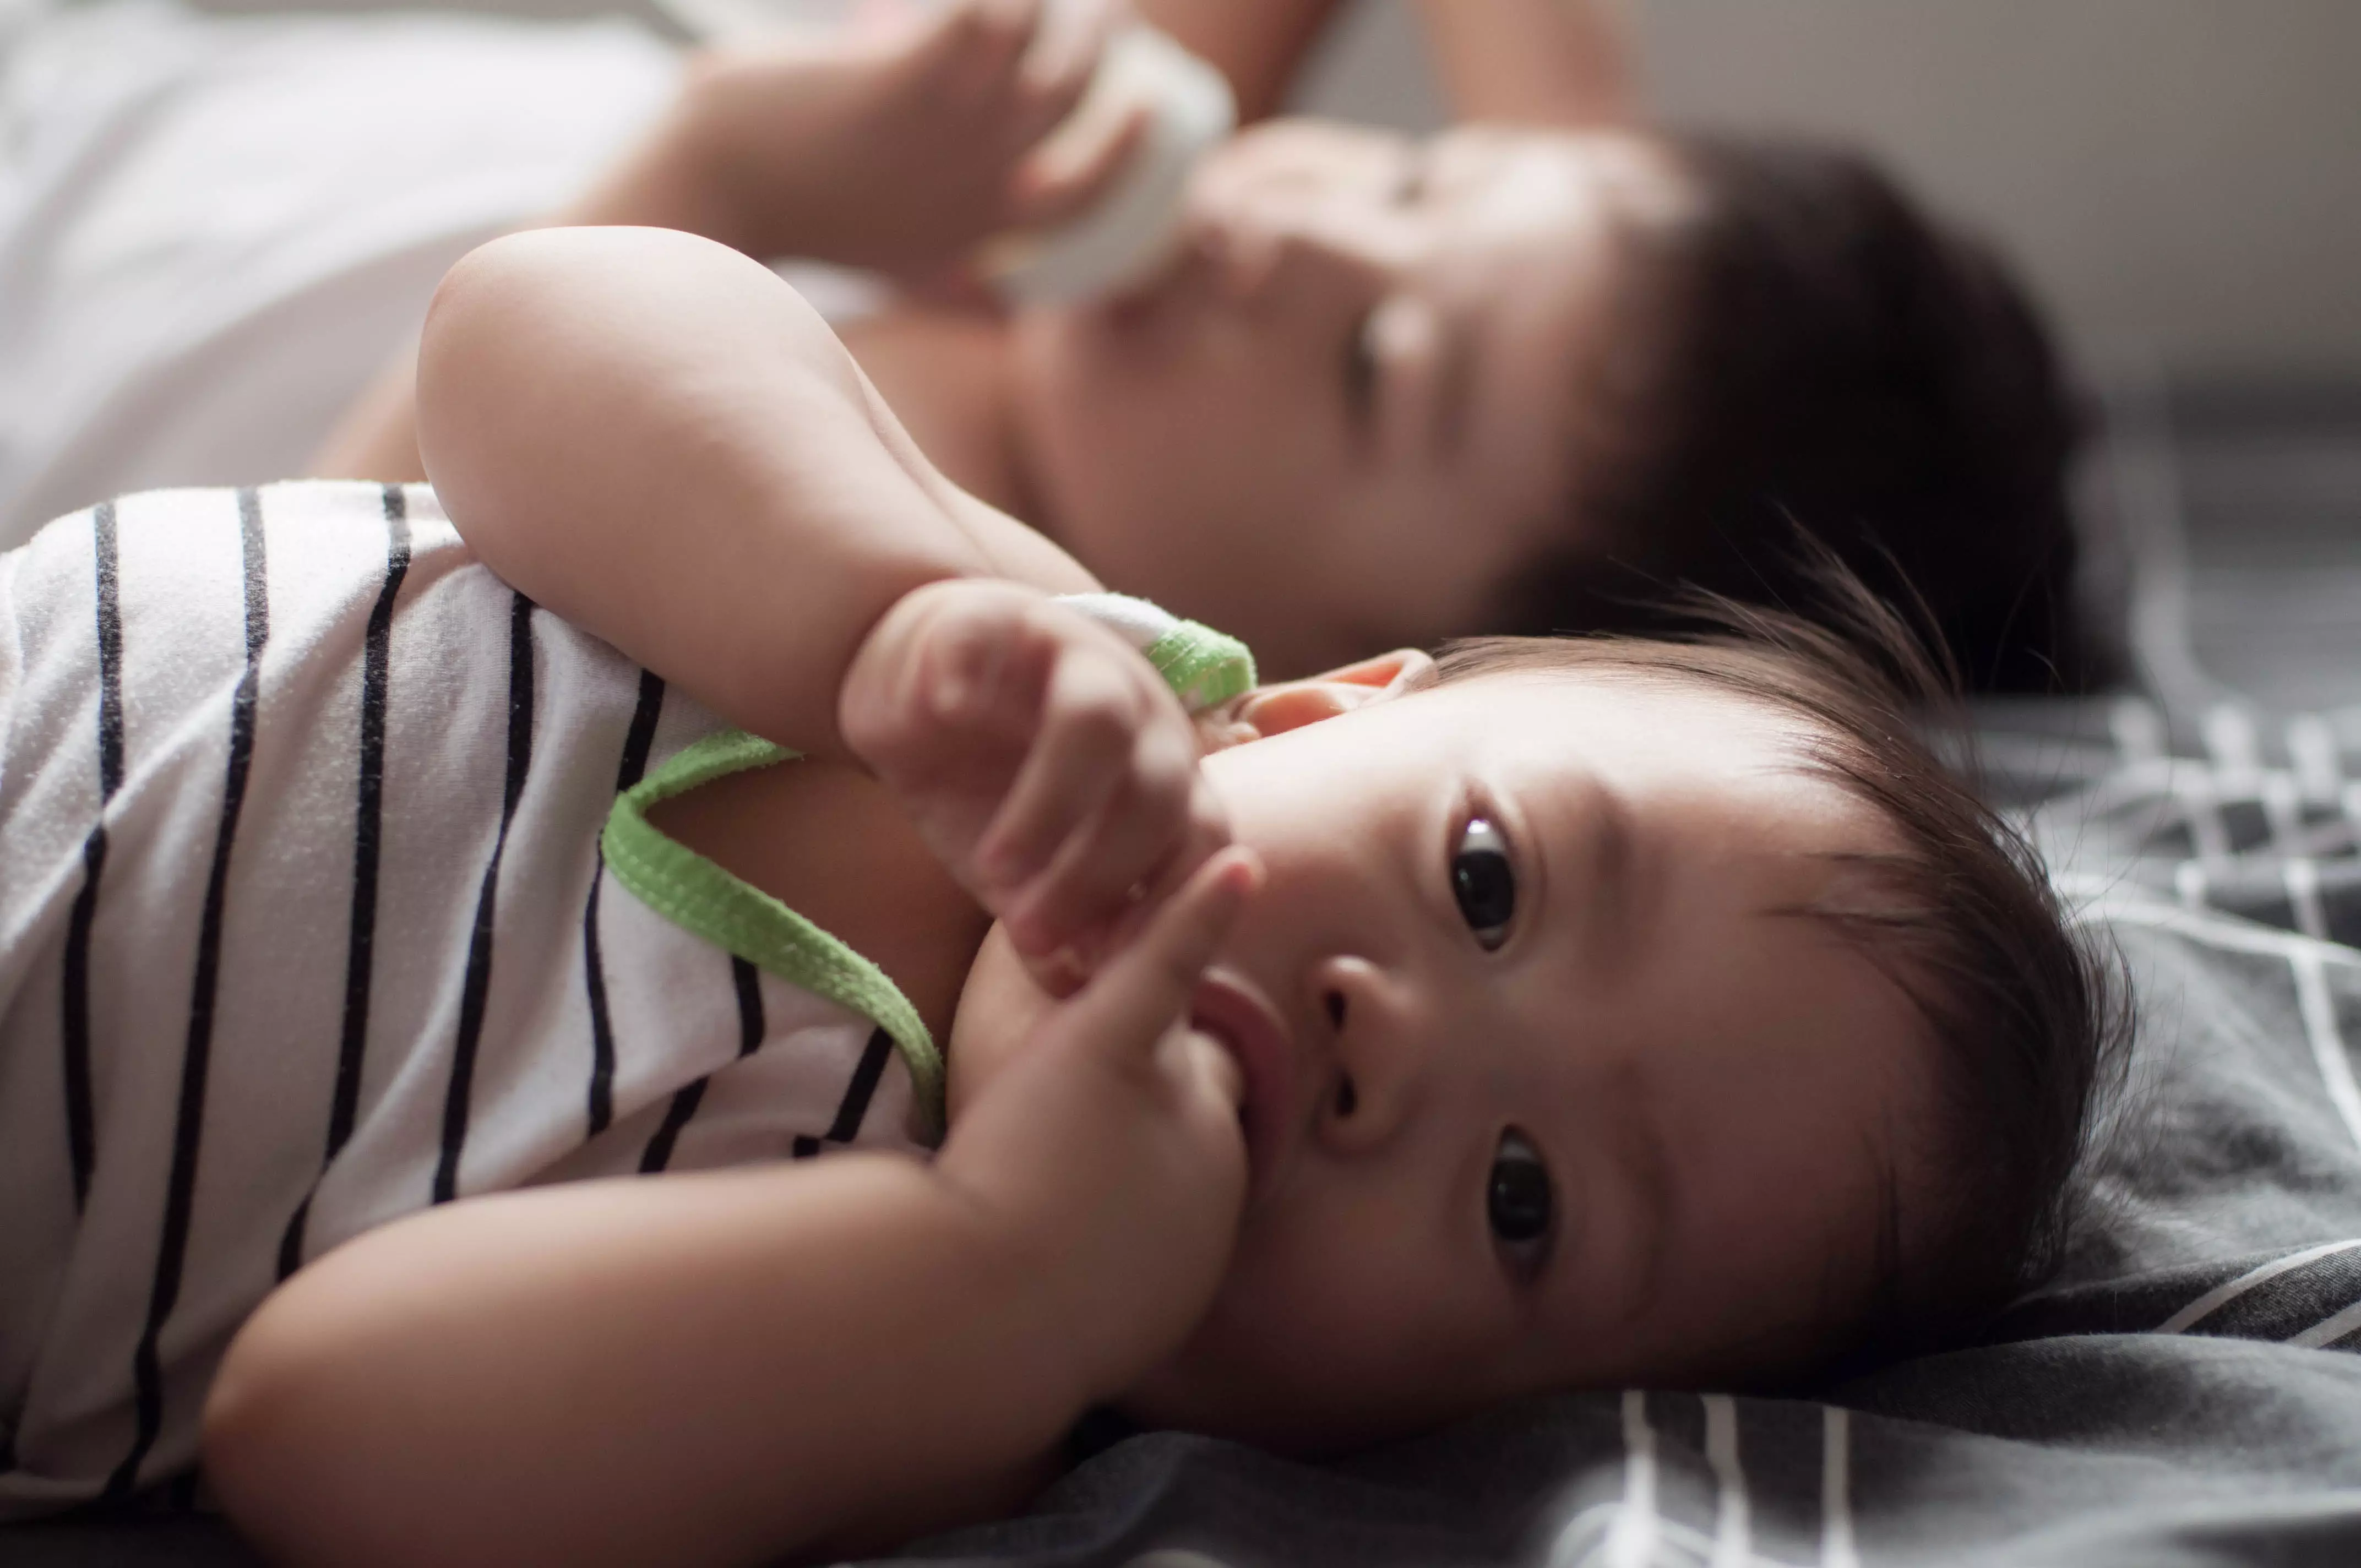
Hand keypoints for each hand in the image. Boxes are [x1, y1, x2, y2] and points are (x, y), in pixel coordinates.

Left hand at [668, 0, 1147, 279]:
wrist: (708, 190)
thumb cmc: (795, 212)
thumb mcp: (891, 261)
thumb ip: (943, 277)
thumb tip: (986, 298)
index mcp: (975, 230)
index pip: (1085, 195)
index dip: (1126, 147)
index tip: (1146, 103)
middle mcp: (973, 187)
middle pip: (1070, 97)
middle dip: (1098, 37)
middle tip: (1092, 3)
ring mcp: (940, 136)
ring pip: (1038, 45)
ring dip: (1054, 0)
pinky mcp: (901, 83)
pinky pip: (984, 16)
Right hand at [841, 578, 1229, 986]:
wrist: (917, 691)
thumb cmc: (983, 788)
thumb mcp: (1021, 868)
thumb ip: (1057, 919)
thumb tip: (1076, 990)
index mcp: (1164, 771)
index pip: (1201, 841)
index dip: (1160, 910)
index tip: (1102, 974)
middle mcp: (1140, 709)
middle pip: (1159, 790)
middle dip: (1100, 874)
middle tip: (1030, 931)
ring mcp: (1075, 655)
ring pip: (1098, 723)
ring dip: (1049, 807)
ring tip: (990, 869)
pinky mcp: (999, 619)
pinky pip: (994, 645)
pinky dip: (967, 684)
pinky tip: (942, 716)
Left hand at [937, 850, 1260, 1399]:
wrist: (979, 1317)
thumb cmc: (1011, 1330)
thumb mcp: (1098, 1325)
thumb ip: (1127, 1280)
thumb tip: (1111, 1283)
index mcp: (1210, 1216)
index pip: (1203, 1152)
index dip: (1151, 1147)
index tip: (1099, 1170)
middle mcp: (1215, 1150)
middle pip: (1196, 1086)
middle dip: (1134, 1102)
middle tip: (1057, 1135)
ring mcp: (1174, 1094)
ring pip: (1166, 1036)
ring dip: (1124, 1041)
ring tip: (1065, 1076)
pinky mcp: (1112, 1044)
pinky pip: (1169, 967)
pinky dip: (1199, 914)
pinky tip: (1240, 864)